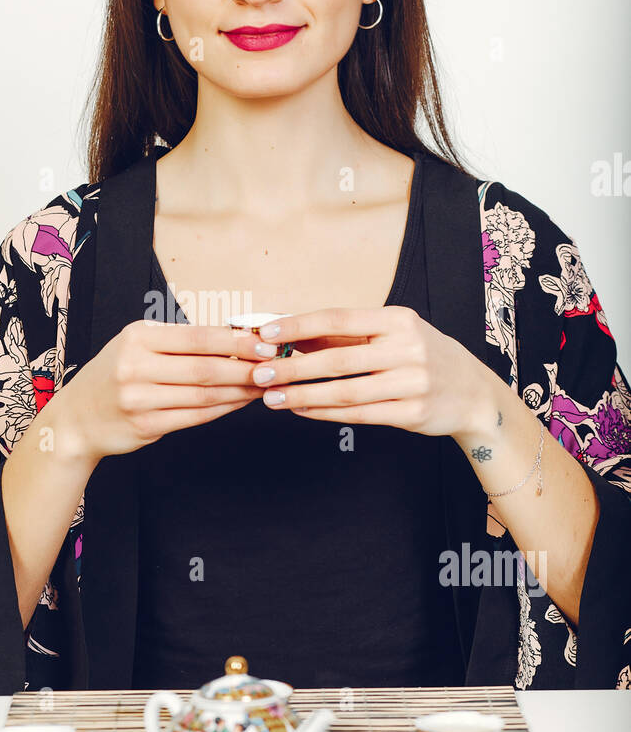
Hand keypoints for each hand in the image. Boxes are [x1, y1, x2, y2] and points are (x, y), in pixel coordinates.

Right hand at [59, 318, 271, 459]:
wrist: (75, 420)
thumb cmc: (114, 377)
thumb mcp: (136, 346)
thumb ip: (178, 343)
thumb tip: (235, 338)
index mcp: (137, 337)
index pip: (198, 337)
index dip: (236, 341)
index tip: (265, 344)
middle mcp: (135, 365)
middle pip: (205, 367)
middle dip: (245, 367)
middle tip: (274, 367)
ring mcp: (139, 398)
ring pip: (204, 394)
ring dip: (239, 390)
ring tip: (262, 385)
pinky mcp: (145, 425)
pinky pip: (195, 416)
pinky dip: (222, 408)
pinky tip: (238, 401)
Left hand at [248, 305, 491, 438]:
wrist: (474, 394)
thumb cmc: (422, 357)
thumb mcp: (391, 335)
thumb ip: (345, 336)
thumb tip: (292, 335)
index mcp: (398, 320)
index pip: (338, 318)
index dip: (298, 326)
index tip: (265, 333)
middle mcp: (408, 348)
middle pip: (337, 358)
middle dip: (292, 367)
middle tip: (258, 373)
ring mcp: (413, 382)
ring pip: (345, 391)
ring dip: (303, 395)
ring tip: (272, 397)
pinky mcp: (413, 413)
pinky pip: (358, 414)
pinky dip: (324, 413)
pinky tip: (300, 410)